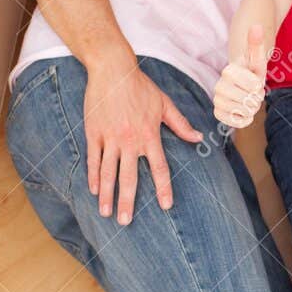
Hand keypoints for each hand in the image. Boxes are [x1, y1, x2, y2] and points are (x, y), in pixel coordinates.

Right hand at [84, 54, 201, 224]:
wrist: (113, 69)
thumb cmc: (141, 86)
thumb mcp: (165, 104)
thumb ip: (180, 125)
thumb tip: (198, 139)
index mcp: (149, 135)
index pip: (159, 168)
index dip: (164, 188)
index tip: (166, 206)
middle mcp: (130, 140)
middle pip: (129, 177)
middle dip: (127, 201)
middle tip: (126, 222)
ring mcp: (110, 137)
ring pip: (108, 172)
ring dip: (106, 194)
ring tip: (105, 213)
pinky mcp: (94, 132)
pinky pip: (93, 159)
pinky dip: (93, 176)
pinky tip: (93, 191)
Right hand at [212, 24, 267, 130]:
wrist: (242, 84)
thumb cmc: (251, 71)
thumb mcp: (257, 59)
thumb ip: (256, 44)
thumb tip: (257, 26)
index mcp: (228, 71)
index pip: (253, 84)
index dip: (258, 85)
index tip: (255, 81)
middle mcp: (219, 86)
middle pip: (249, 100)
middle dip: (256, 98)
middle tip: (253, 92)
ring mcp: (217, 100)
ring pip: (244, 111)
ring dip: (252, 109)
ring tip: (248, 100)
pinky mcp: (218, 113)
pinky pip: (234, 122)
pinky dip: (244, 119)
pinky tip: (244, 112)